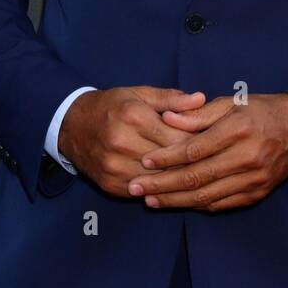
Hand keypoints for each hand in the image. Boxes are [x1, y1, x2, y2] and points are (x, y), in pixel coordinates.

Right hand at [57, 86, 204, 197]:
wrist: (71, 125)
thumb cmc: (112, 106)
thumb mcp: (139, 94)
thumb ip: (171, 99)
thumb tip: (200, 99)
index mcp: (134, 116)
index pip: (179, 138)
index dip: (201, 144)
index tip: (215, 145)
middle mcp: (123, 143)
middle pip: (171, 162)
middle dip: (194, 164)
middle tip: (213, 164)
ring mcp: (115, 167)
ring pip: (159, 181)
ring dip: (178, 181)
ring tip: (197, 179)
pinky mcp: (110, 185)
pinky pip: (143, 193)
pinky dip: (159, 191)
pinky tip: (174, 188)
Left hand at [127, 92, 287, 210]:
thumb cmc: (261, 110)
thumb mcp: (231, 102)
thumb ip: (198, 114)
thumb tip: (166, 118)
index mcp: (238, 129)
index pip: (194, 149)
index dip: (167, 158)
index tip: (145, 161)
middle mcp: (247, 157)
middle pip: (197, 177)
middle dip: (162, 184)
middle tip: (136, 187)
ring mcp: (254, 179)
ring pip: (206, 195)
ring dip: (175, 200)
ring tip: (150, 199)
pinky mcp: (257, 192)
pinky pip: (221, 203)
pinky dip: (197, 204)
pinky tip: (178, 202)